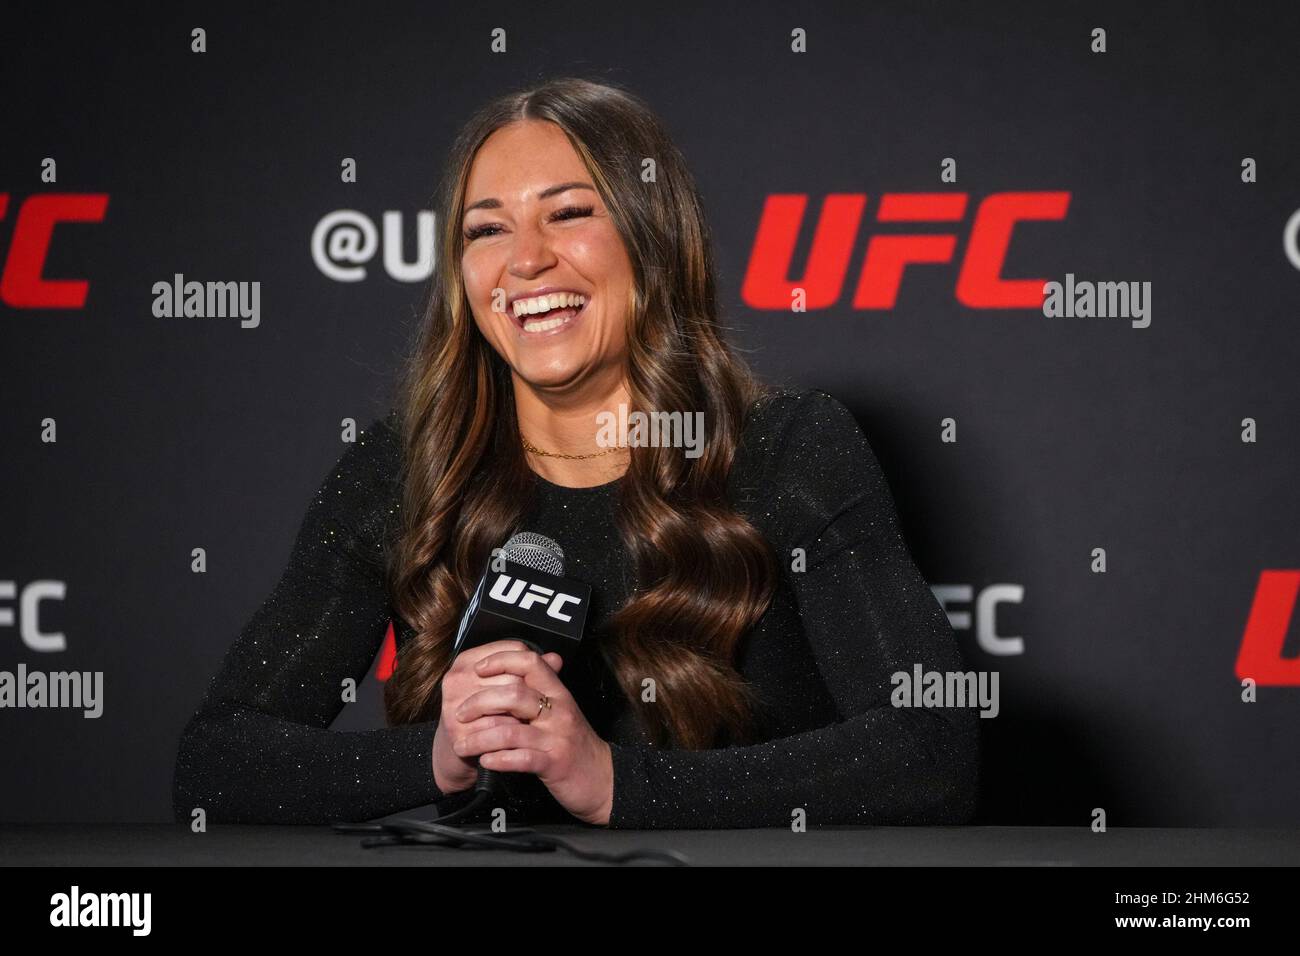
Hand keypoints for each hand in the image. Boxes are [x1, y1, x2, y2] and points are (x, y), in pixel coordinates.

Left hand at [453, 644, 613, 825]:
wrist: (602, 778)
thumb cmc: (576, 744)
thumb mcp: (561, 710)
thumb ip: (541, 687)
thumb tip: (519, 662)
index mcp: (558, 693)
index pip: (530, 662)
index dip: (501, 660)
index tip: (479, 668)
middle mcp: (559, 711)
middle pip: (514, 694)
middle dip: (479, 703)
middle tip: (460, 713)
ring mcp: (556, 738)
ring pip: (510, 731)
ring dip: (479, 738)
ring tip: (462, 744)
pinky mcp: (554, 764)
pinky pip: (521, 759)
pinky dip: (498, 759)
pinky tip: (485, 760)